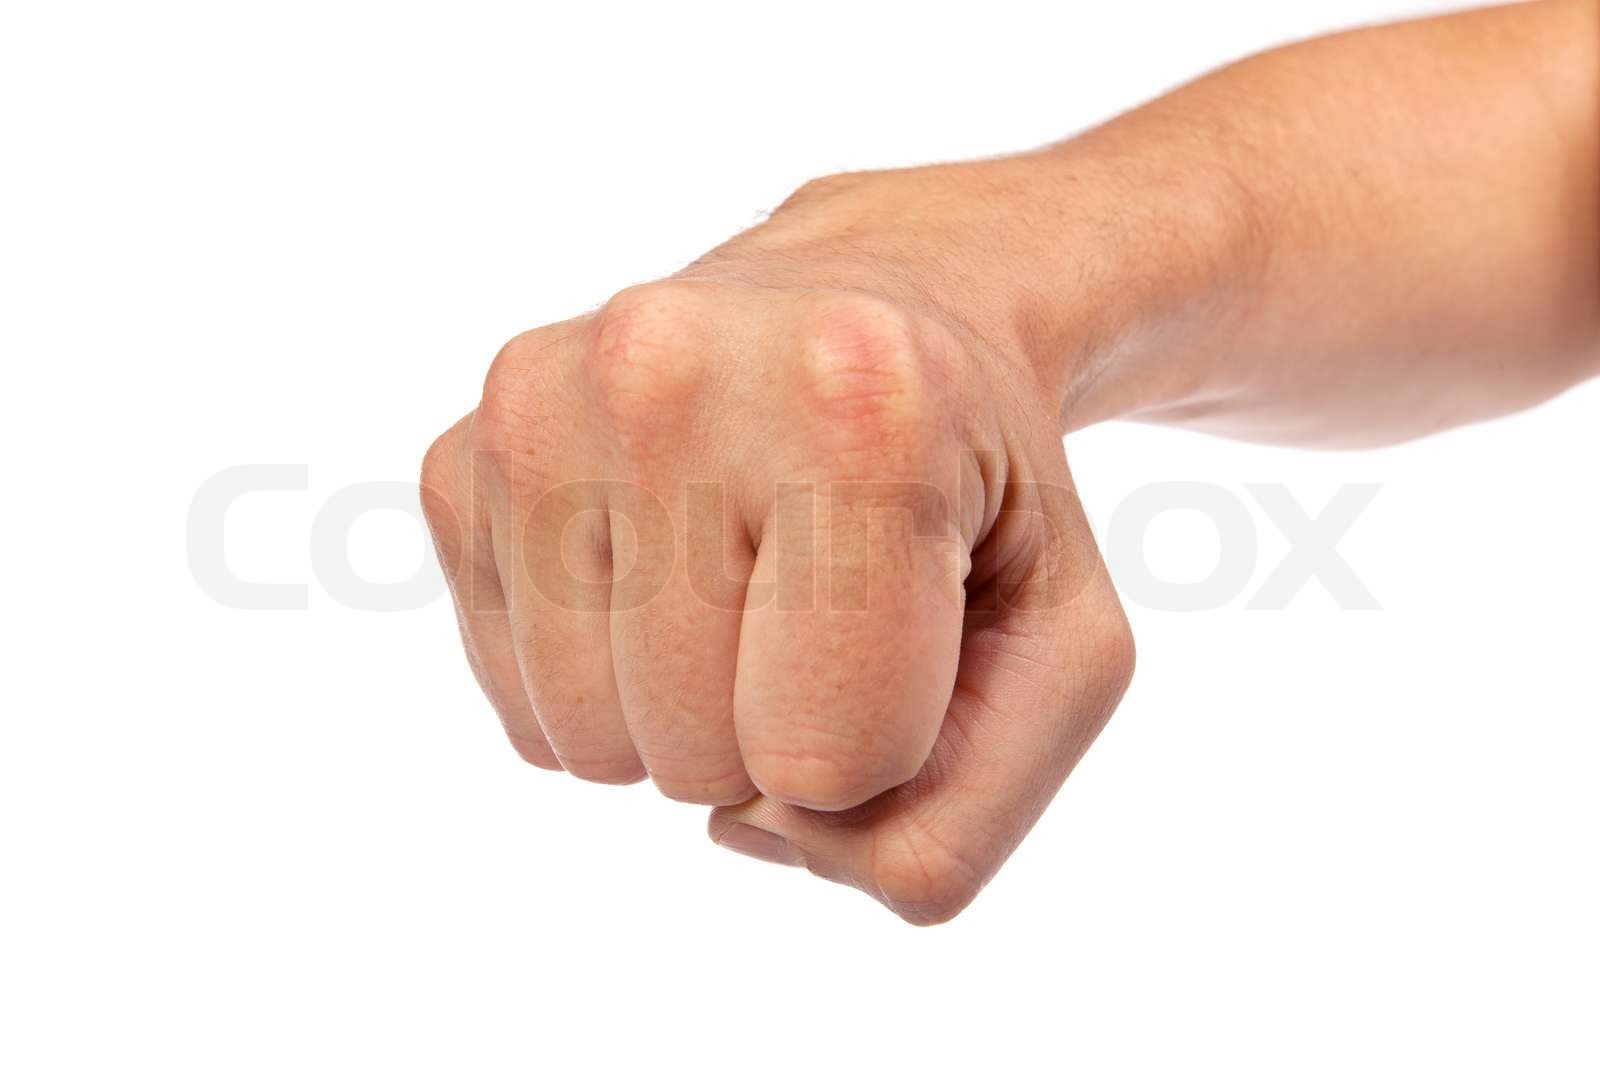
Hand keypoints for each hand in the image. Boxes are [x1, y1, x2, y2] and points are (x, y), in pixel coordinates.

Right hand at [421, 170, 1134, 922]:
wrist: (863, 315)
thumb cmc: (969, 491)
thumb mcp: (1066, 654)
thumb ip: (961, 820)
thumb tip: (744, 827)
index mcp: (857, 401)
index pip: (827, 757)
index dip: (886, 738)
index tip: (905, 616)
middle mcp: (665, 371)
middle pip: (695, 759)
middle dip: (777, 730)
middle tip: (815, 597)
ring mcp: (538, 408)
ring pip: (588, 746)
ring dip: (681, 719)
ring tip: (736, 582)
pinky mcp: (460, 460)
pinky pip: (518, 703)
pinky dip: (602, 686)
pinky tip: (656, 570)